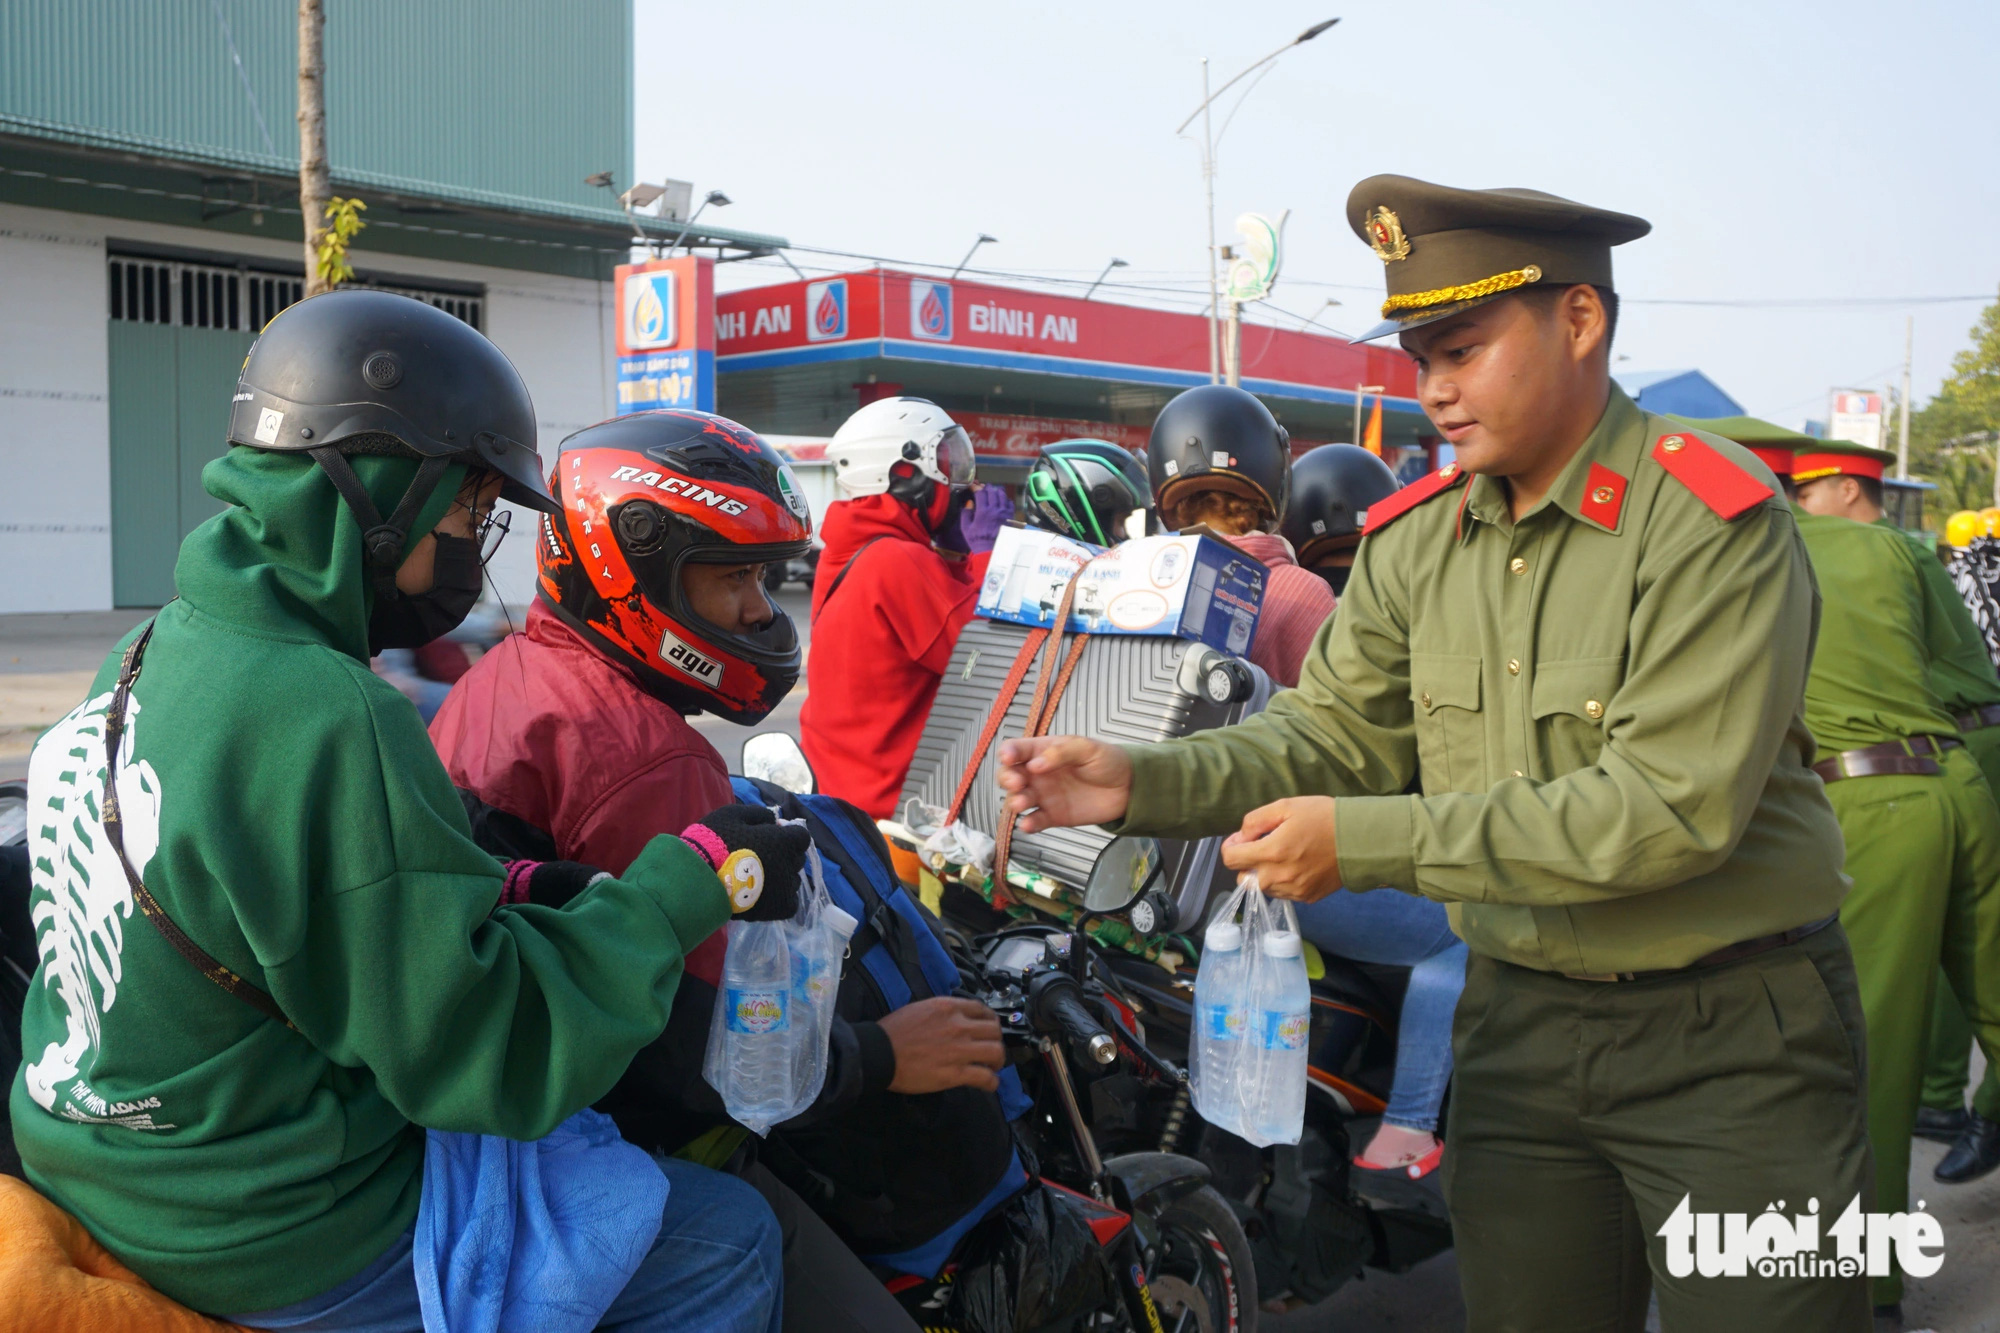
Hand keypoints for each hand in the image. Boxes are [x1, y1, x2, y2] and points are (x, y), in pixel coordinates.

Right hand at [680, 805, 809, 920]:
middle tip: (761, 856)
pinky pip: (790, 902)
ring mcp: (785, 888)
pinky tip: (765, 894)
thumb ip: (760, 814)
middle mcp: (789, 864)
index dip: (787, 835)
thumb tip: (774, 821)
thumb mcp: (734, 814)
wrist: (698, 878)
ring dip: (782, 876)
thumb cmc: (714, 841)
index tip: (771, 836)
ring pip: (793, 880)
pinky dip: (781, 898)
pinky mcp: (778, 909)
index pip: (801, 836)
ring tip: (759, 878)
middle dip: (785, 854)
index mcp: (783, 841)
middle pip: (797, 858)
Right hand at [878, 997, 1006, 1093]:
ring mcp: (959, 1050)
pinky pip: (984, 1077)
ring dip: (998, 1060)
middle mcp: (958, 1026)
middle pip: (994, 1030)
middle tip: (992, 1048)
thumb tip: (953, 1018)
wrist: (880, 1053)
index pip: (982, 1010)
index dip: (990, 1020)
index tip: (989, 1028)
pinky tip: (990, 1084)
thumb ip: (942, 1011)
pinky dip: (992, 1082)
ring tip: (994, 1066)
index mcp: (948, 1008)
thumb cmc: (893, 1032)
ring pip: (995, 1052)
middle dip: (996, 1040)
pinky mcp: (955, 1073)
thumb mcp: (920, 1008)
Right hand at [936, 484, 1013, 554]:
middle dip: (986, 487)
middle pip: (992, 491)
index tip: (973, 487)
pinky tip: (1002, 501)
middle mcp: (994, 509)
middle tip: (983, 488)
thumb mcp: (966, 528)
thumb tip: (969, 502)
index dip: (976, 487)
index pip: (980, 492)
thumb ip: (966, 513)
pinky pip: (1009, 502)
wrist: (991, 550)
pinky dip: (1005, 499)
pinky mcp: (1010, 516)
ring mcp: (1004, 512)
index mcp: (982, 511)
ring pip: (1002, 494)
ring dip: (997, 491)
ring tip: (993, 491)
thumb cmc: (977, 540)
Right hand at [997, 736, 1132, 832]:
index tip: (1009, 758)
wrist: (1128, 787)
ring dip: (1014, 801)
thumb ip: (1061, 752)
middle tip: (1017, 782)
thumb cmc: (1106, 761)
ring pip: (1018, 799)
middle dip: (1007, 778)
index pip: (1017, 749)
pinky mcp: (1053, 816)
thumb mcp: (1086, 748)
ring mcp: (1044, 796)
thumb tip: (1035, 764)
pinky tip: (1028, 824)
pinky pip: (1035, 821)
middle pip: (1009, 775)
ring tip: (1022, 803)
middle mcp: (1038, 774)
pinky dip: (1028, 824)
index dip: (1008, 753)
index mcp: (1042, 751)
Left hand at [1221, 796, 1344, 902]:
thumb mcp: (1286, 806)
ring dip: (1264, 874)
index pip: (1231, 860)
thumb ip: (1255, 820)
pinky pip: (1283, 893)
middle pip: (1243, 879)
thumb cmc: (1324, 818)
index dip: (1231, 847)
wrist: (1360, 839)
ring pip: (1262, 888)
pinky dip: (1282, 882)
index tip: (1241, 840)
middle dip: (1247, 863)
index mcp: (1272, 852)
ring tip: (1284, 855)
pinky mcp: (1307, 897)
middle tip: (1263, 846)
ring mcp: (1294, 890)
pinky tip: (1297, 865)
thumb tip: (1240, 837)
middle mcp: (1279, 876)